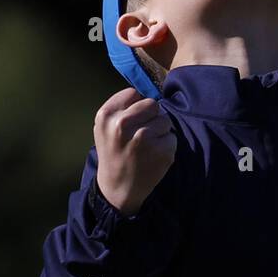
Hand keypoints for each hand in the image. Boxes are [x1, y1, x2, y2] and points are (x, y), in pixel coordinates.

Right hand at [93, 88, 176, 215]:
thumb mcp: (105, 127)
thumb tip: (146, 89)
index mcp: (106, 115)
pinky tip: (153, 157)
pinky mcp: (162, 150)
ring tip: (146, 147)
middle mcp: (123, 124)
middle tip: (141, 134)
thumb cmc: (113, 152)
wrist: (117, 187)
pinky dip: (167, 146)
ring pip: (165, 120)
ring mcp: (143, 138)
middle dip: (151, 117)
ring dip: (160, 132)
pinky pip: (172, 137)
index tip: (132, 120)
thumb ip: (122, 107)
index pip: (133, 93)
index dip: (136, 106)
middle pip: (152, 104)